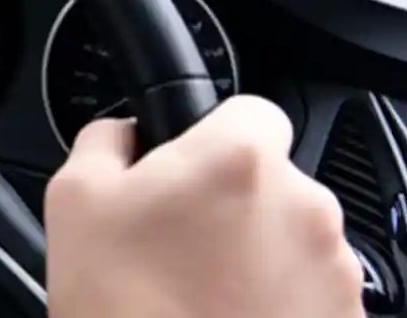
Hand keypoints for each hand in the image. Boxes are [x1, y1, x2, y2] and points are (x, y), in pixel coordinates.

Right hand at [45, 96, 363, 317]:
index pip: (249, 109)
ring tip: (199, 293)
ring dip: (256, 253)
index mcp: (238, 161)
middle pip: (271, 179)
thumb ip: (106, 139)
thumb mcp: (73, 200)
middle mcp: (304, 207)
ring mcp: (333, 270)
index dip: (210, 138)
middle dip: (230, 202)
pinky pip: (309, 290)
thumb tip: (123, 132)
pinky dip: (276, 301)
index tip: (185, 171)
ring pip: (292, 236)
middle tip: (177, 244)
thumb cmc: (123, 311)